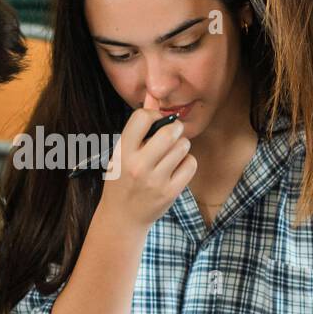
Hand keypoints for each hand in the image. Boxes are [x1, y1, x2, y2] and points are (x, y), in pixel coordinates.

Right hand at [98, 99, 196, 229]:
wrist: (122, 217)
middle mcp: (138, 166)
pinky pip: (190, 164)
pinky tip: (177, 167)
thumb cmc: (122, 180)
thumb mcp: (122, 153)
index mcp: (122, 153)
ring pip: (183, 146)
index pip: (141, 118)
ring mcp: (155, 180)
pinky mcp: (170, 192)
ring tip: (172, 153)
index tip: (155, 122)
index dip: (153, 115)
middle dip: (174, 128)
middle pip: (169, 131)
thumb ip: (138, 128)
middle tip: (171, 134)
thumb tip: (153, 96)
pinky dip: (187, 162)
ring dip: (181, 146)